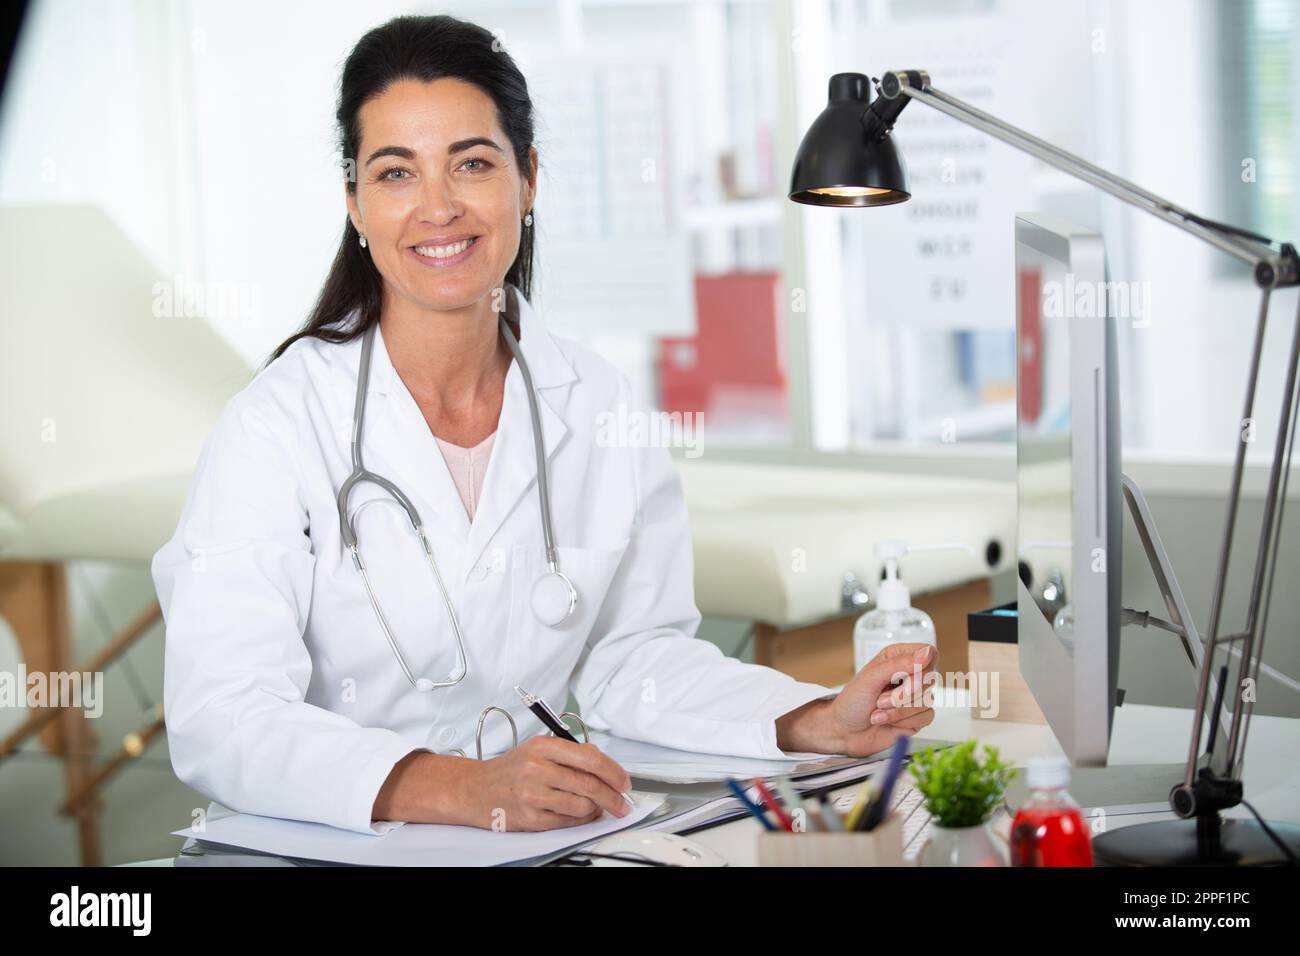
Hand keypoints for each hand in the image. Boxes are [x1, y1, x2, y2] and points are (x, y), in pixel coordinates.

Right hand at [458, 736, 633, 830]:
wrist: (475, 789)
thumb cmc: (510, 769)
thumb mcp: (538, 749)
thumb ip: (571, 754)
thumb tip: (605, 765)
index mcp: (543, 747)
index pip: (590, 759)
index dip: (614, 772)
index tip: (624, 782)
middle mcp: (537, 769)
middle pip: (590, 784)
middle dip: (613, 797)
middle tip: (622, 804)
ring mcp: (533, 795)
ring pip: (582, 806)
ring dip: (596, 810)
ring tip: (595, 807)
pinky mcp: (531, 818)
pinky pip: (568, 822)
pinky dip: (580, 820)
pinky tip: (580, 815)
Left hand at [776, 643, 937, 755]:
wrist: (844, 732)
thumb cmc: (851, 702)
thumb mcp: (870, 678)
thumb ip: (899, 664)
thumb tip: (926, 654)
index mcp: (898, 658)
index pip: (928, 652)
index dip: (921, 666)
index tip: (904, 678)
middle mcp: (909, 676)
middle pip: (930, 678)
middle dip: (902, 693)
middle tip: (880, 699)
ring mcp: (914, 698)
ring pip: (927, 700)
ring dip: (898, 710)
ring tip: (878, 710)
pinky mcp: (916, 717)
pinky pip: (926, 717)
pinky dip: (902, 721)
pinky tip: (885, 721)